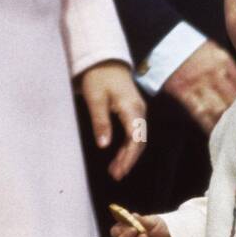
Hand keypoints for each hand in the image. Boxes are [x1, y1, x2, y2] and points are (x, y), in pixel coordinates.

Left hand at [78, 60, 146, 180]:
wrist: (104, 61)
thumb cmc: (98, 78)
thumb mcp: (95, 99)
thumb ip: (100, 122)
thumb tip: (104, 146)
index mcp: (131, 108)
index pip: (135, 138)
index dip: (129, 157)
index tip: (119, 171)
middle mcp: (139, 111)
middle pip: (139, 141)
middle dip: (129, 160)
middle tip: (116, 176)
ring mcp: (138, 111)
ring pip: (138, 139)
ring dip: (128, 155)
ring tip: (115, 171)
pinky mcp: (133, 112)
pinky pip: (134, 133)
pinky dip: (128, 147)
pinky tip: (118, 157)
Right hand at [161, 39, 235, 134]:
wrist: (165, 40)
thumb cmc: (192, 47)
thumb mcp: (214, 50)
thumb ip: (228, 67)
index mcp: (223, 60)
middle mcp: (213, 72)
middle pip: (231, 98)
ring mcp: (197, 82)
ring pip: (216, 107)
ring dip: (225, 121)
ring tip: (232, 132)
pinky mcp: (183, 91)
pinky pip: (198, 112)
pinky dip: (208, 124)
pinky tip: (215, 132)